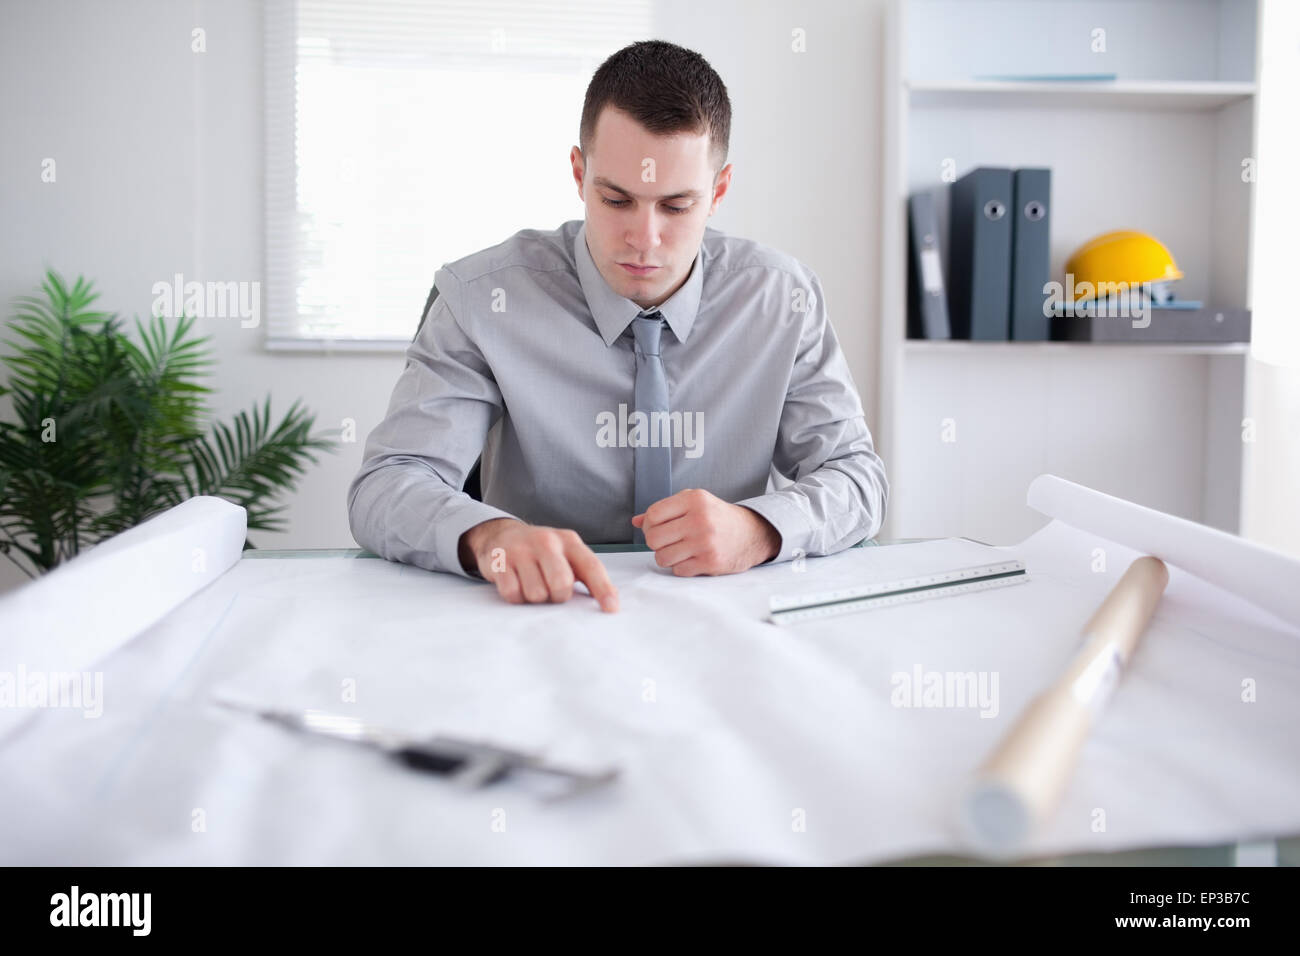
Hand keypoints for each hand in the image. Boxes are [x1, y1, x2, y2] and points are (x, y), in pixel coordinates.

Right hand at [459, 518, 618, 611]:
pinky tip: (517, 583)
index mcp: (569, 541)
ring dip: (536, 598)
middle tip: (552, 590)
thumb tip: (612, 601)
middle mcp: (546, 541)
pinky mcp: (499, 561)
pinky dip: (516, 597)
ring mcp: (521, 550)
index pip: (591, 567)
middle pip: (561, 584)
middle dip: (558, 596)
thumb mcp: (568, 555)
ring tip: (533, 584)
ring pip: (536, 594)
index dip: (603, 589)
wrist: (502, 535)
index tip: (611, 608)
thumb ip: (588, 575)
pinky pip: (513, 594)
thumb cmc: (543, 552)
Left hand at [631, 488, 780, 575]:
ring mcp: (705, 542)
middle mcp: (700, 519)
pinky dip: (681, 567)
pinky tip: (692, 558)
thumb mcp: (695, 503)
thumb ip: (665, 510)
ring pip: (662, 557)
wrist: (753, 533)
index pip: (653, 515)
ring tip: (679, 551)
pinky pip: (678, 570)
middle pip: (653, 538)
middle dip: (655, 543)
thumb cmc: (717, 517)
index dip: (649, 525)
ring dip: (667, 557)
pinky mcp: (710, 562)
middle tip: (667, 541)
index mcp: (694, 499)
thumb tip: (635, 521)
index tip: (658, 528)